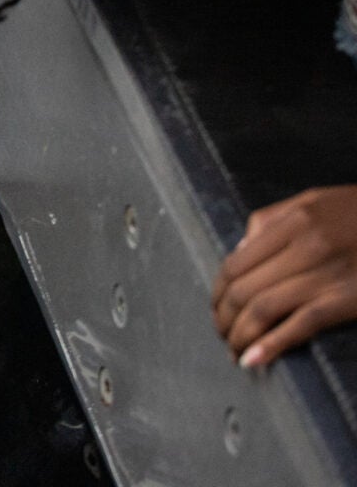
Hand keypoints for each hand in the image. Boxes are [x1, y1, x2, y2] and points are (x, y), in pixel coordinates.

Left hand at [212, 186, 356, 366]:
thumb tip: (239, 252)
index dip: (218, 293)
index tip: (217, 308)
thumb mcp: (313, 202)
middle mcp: (305, 246)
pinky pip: (301, 324)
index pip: (235, 264)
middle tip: (223, 335)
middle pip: (243, 290)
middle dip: (225, 319)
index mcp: (292, 222)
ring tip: (237, 350)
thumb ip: (270, 222)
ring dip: (241, 336)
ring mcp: (327, 274)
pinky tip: (255, 359)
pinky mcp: (348, 300)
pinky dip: (272, 345)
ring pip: (264, 309)